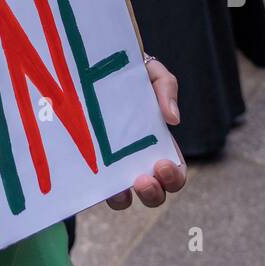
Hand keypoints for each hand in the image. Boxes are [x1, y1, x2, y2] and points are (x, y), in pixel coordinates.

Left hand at [105, 57, 185, 209]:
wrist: (90, 66)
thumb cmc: (127, 72)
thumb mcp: (151, 72)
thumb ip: (167, 87)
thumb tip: (173, 119)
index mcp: (158, 143)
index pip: (174, 172)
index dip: (173, 176)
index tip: (162, 164)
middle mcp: (138, 160)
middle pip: (155, 193)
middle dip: (154, 193)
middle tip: (143, 179)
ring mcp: (113, 165)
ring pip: (125, 198)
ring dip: (127, 199)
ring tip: (123, 186)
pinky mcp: (90, 164)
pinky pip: (95, 188)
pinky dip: (99, 191)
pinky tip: (97, 182)